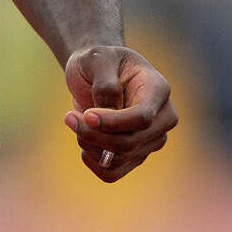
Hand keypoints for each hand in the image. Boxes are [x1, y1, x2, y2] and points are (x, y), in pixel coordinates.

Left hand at [63, 44, 176, 182]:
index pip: (142, 118)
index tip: (86, 115)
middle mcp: (162, 118)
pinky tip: (84, 141)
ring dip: (89, 145)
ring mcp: (151, 140)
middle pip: (131, 142)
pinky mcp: (135, 155)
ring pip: (120, 159)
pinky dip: (93, 161)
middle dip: (94, 134)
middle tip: (70, 117)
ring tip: (75, 121)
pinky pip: (112, 173)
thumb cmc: (99, 61)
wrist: (97, 71)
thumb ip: (105, 85)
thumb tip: (110, 114)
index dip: (113, 122)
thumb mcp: (97, 59)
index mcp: (158, 89)